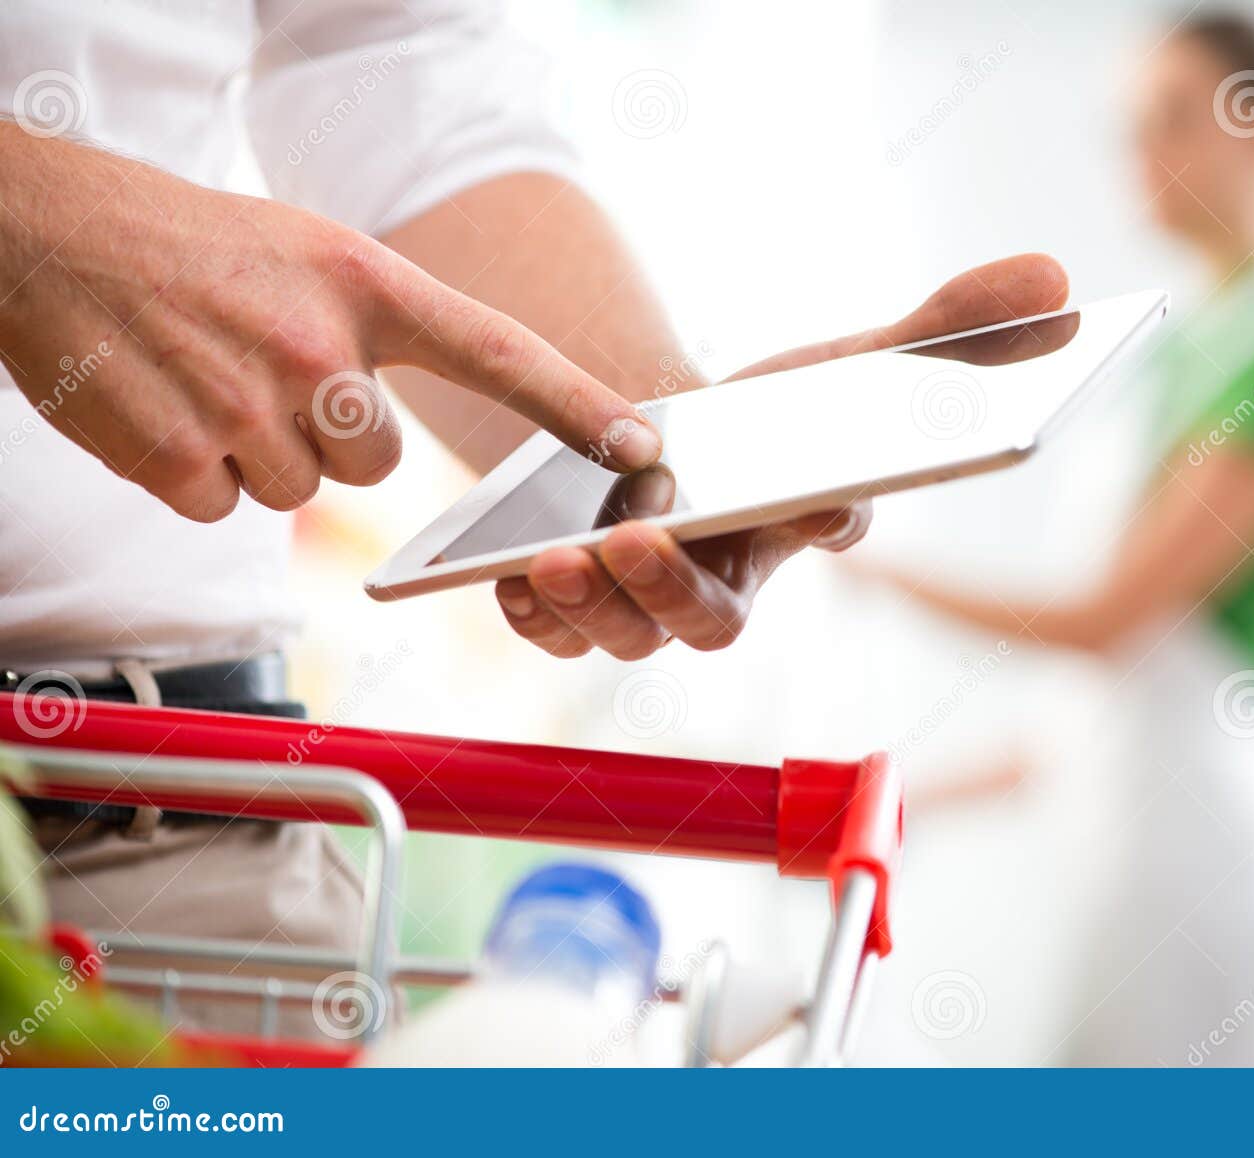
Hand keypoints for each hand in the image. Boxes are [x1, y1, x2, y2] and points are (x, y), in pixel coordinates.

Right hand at [0, 124, 658, 521]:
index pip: (499, 353)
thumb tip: (389, 440)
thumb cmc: (196, 249)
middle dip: (329, 438)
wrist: (51, 234)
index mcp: (366, 285)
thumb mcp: (309, 255)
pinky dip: (196, 474)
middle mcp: (320, 347)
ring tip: (204, 378)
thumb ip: (374, 336)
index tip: (641, 446)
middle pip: (376, 464)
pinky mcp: (179, 458)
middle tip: (262, 373)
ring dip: (257, 454)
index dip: (577, 405)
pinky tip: (164, 407)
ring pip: (302, 491)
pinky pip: (227, 508)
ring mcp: (249, 406)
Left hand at [493, 252, 1069, 658]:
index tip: (816, 498)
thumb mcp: (854, 361)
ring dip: (591, 603)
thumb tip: (1059, 284)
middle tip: (636, 540)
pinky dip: (534, 612)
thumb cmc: (781, 413)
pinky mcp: (593, 600)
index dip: (827, 521)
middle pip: (712, 620)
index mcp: (804, 526)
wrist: (682, 441)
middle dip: (673, 591)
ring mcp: (658, 600)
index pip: (831, 529)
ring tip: (554, 554)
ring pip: (628, 634)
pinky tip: (510, 569)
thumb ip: (948, 330)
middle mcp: (735, 583)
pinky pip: (561, 630)